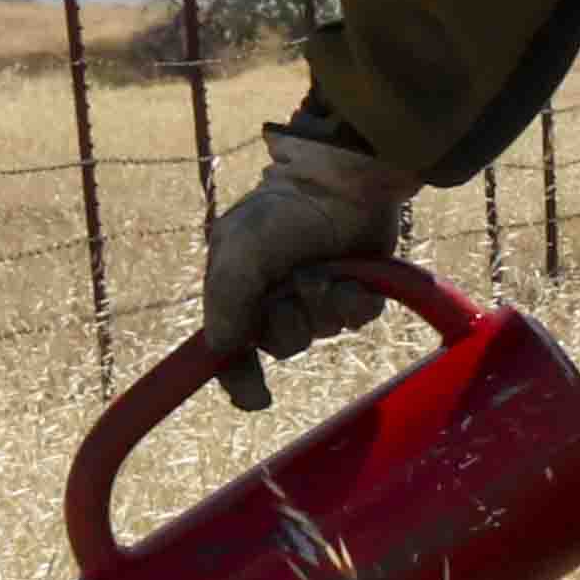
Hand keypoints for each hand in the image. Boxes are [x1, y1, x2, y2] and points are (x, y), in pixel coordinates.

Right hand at [195, 124, 420, 409]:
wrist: (343, 181)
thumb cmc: (283, 211)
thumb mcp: (241, 248)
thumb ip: (228, 298)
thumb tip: (222, 347)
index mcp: (238, 290)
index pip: (233, 350)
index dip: (241, 378)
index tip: (256, 398)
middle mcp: (275, 298)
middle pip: (283, 344)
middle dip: (291, 321)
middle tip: (295, 284)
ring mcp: (317, 297)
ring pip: (323, 331)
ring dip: (325, 305)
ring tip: (325, 270)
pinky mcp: (356, 292)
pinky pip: (357, 319)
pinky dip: (356, 301)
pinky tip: (353, 276)